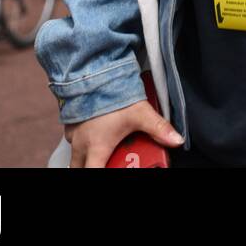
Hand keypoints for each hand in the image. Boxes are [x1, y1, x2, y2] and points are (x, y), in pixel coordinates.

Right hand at [65, 100, 183, 167]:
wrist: (92, 70)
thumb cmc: (111, 93)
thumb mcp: (140, 112)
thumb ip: (158, 128)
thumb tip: (176, 140)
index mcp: (97, 148)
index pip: (92, 174)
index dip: (97, 175)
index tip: (109, 168)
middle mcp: (81, 145)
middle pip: (80, 168)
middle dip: (91, 168)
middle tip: (106, 162)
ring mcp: (73, 134)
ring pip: (75, 155)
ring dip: (85, 157)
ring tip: (101, 150)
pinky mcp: (69, 123)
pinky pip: (72, 139)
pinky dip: (80, 141)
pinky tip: (93, 132)